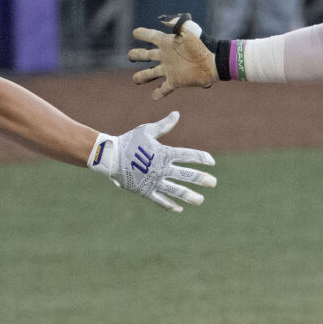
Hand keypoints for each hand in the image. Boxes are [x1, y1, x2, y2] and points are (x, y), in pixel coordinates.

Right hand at [87, 110, 216, 212]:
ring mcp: (153, 181)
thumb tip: (177, 114)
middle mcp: (161, 168)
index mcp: (163, 153)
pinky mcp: (145, 191)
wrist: (109, 156)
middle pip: (185, 175)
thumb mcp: (146, 130)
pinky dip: (170, 205)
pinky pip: (160, 200)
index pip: (188, 155)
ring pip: (175, 190)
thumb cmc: (129, 141)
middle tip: (213, 183)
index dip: (201, 158)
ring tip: (201, 200)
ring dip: (189, 195)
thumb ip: (164, 126)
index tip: (212, 162)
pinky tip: (180, 209)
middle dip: (200, 179)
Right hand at [130, 12, 218, 99]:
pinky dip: (158, 93)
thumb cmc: (202, 43)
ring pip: (151, 74)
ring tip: (135, 79)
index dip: (142, 34)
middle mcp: (166, 56)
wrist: (213, 61)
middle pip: (146, 56)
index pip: (151, 37)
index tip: (135, 33)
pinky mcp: (175, 81)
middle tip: (131, 55)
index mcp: (167, 43)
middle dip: (137, 55)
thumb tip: (162, 21)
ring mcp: (169, 69)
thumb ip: (175, 23)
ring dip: (142, 76)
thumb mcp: (189, 28)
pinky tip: (153, 96)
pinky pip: (164, 88)